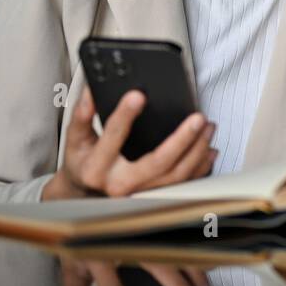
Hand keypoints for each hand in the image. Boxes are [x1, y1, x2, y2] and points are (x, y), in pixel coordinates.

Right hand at [43, 85, 216, 199]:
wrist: (86, 192)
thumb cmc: (84, 160)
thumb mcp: (76, 138)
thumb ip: (83, 113)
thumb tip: (93, 90)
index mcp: (96, 167)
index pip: (112, 138)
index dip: (124, 116)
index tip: (138, 95)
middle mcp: (120, 184)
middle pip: (158, 162)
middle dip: (182, 139)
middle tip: (198, 118)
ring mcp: (141, 192)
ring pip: (177, 175)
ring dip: (197, 149)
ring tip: (208, 126)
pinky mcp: (156, 195)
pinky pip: (184, 183)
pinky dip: (201, 165)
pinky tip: (210, 148)